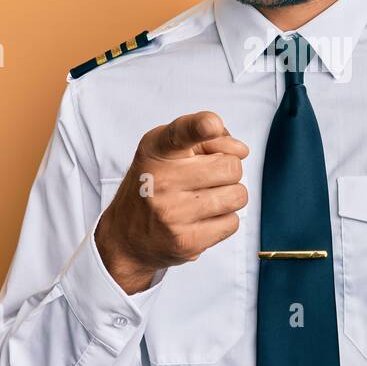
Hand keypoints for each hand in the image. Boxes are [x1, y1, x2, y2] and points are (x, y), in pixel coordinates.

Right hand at [95, 111, 248, 293]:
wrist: (126, 237)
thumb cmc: (154, 185)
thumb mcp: (168, 151)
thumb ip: (207, 139)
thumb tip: (240, 151)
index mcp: (157, 150)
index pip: (181, 133)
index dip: (200, 125)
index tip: (211, 124)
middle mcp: (161, 180)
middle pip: (231, 167)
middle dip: (227, 171)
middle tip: (205, 179)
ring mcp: (173, 213)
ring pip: (237, 196)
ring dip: (229, 196)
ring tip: (204, 199)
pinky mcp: (186, 241)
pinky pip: (232, 223)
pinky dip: (223, 220)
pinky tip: (201, 220)